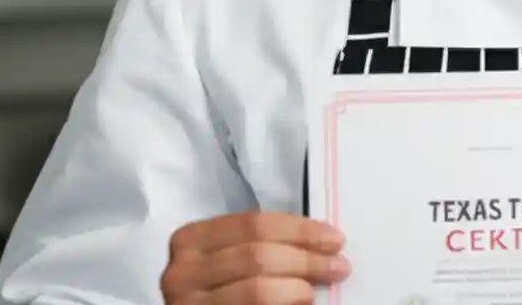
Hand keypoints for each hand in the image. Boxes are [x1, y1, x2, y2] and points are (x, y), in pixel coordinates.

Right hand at [161, 212, 349, 303]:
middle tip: (339, 267)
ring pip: (257, 289)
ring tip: (319, 290)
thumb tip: (321, 245)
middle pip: (258, 255)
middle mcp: (182, 271)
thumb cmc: (220, 286)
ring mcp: (187, 303)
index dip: (300, 230)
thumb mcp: (229, 258)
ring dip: (298, 288)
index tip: (335, 238)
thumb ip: (260, 247)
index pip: (254, 224)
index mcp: (192, 239)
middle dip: (306, 259)